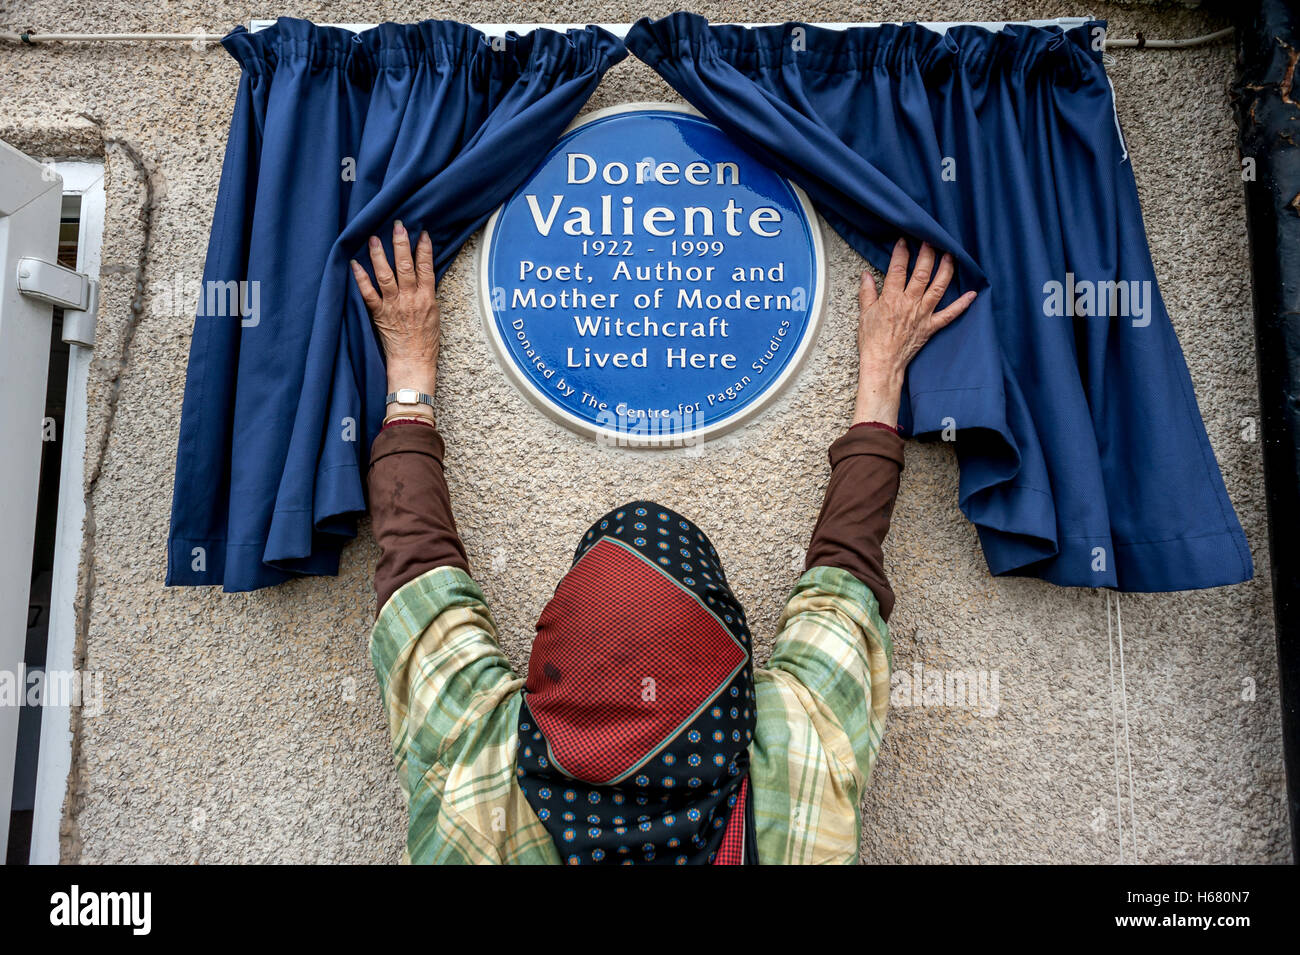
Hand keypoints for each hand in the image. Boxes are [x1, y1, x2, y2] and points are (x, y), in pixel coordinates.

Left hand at [351, 221, 439, 404]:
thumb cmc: (425, 342)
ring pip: (386, 276)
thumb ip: (427, 294)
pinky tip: (355, 264)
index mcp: (427, 299)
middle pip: (406, 266)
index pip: (426, 268)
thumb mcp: (434, 315)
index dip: (424, 249)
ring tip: (373, 238)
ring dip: (379, 255)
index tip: (421, 233)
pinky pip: (368, 293)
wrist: (413, 363)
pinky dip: (361, 278)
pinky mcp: (379, 314)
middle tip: (397, 226)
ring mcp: (393, 306)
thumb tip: (423, 275)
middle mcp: (410, 299)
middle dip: (401, 244)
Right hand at [853, 238, 976, 426]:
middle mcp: (910, 303)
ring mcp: (923, 314)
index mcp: (891, 298)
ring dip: (946, 270)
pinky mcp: (931, 327)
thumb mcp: (864, 314)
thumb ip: (867, 293)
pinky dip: (962, 304)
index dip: (902, 253)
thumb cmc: (872, 341)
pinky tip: (972, 294)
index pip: (898, 269)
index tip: (904, 241)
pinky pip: (950, 314)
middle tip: (931, 241)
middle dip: (928, 254)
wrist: (882, 364)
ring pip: (938, 287)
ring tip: (950, 255)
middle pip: (922, 273)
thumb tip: (866, 275)